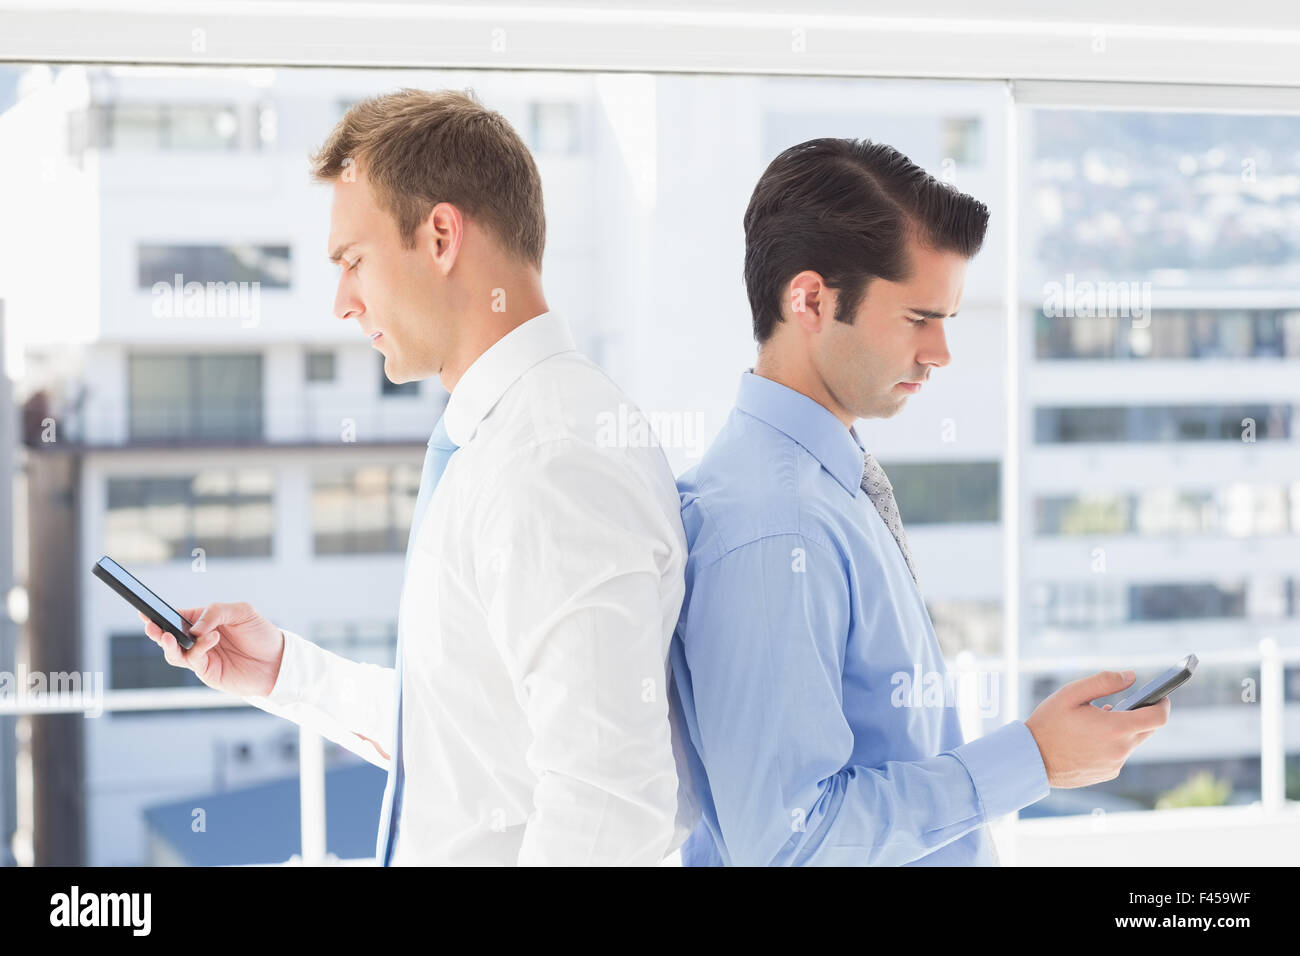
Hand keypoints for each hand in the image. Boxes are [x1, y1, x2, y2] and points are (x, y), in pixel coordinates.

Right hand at [138, 602, 284, 697]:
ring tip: (170, 635)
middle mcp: (198, 639)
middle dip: (156, 631)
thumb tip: (194, 628)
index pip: (177, 617)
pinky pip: (193, 661)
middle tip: (150, 626)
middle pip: (169, 636)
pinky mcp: (207, 671)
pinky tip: (211, 638)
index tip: (145, 611)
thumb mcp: (242, 611)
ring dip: (169, 644)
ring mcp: (201, 657)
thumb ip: (216, 612)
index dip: (160, 615)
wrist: (277, 661)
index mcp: (204, 621)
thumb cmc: (260, 633)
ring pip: (174, 652)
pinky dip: (198, 649)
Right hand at [1024, 670, 1170, 788]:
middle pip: (1147, 729)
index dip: (1163, 704)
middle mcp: (1120, 749)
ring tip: (1096, 722)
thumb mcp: (1071, 694)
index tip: (1160, 695)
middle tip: (1120, 705)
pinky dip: (1112, 744)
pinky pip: (1119, 755)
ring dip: (1123, 730)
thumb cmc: (1049, 723)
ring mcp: (1115, 764)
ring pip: (1131, 742)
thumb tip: (1131, 676)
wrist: (1032, 759)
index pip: (1158, 717)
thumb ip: (1103, 681)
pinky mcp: (1108, 773)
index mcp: (1115, 728)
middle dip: (1140, 715)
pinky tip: (1090, 739)